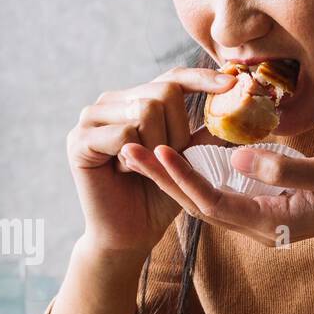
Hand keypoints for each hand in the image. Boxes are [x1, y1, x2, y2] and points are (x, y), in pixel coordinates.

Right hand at [66, 66, 237, 256]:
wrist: (129, 234)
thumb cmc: (159, 198)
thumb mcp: (189, 162)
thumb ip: (203, 134)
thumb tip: (234, 107)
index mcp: (136, 101)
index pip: (173, 78)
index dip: (202, 79)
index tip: (232, 84)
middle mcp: (112, 102)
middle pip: (164, 92)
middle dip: (178, 131)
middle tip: (165, 160)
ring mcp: (91, 117)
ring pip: (146, 109)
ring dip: (157, 146)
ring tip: (141, 167)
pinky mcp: (80, 139)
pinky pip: (124, 133)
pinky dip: (134, 157)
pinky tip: (124, 172)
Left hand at [120, 143, 313, 246]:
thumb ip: (286, 168)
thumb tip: (237, 157)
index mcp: (274, 223)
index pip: (216, 203)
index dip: (184, 179)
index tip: (157, 151)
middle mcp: (262, 226)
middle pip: (201, 205)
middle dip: (163, 179)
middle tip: (125, 149)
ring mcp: (265, 217)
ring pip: (208, 199)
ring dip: (174, 177)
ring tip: (140, 151)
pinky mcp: (270, 204)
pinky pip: (225, 191)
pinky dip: (198, 173)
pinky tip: (180, 153)